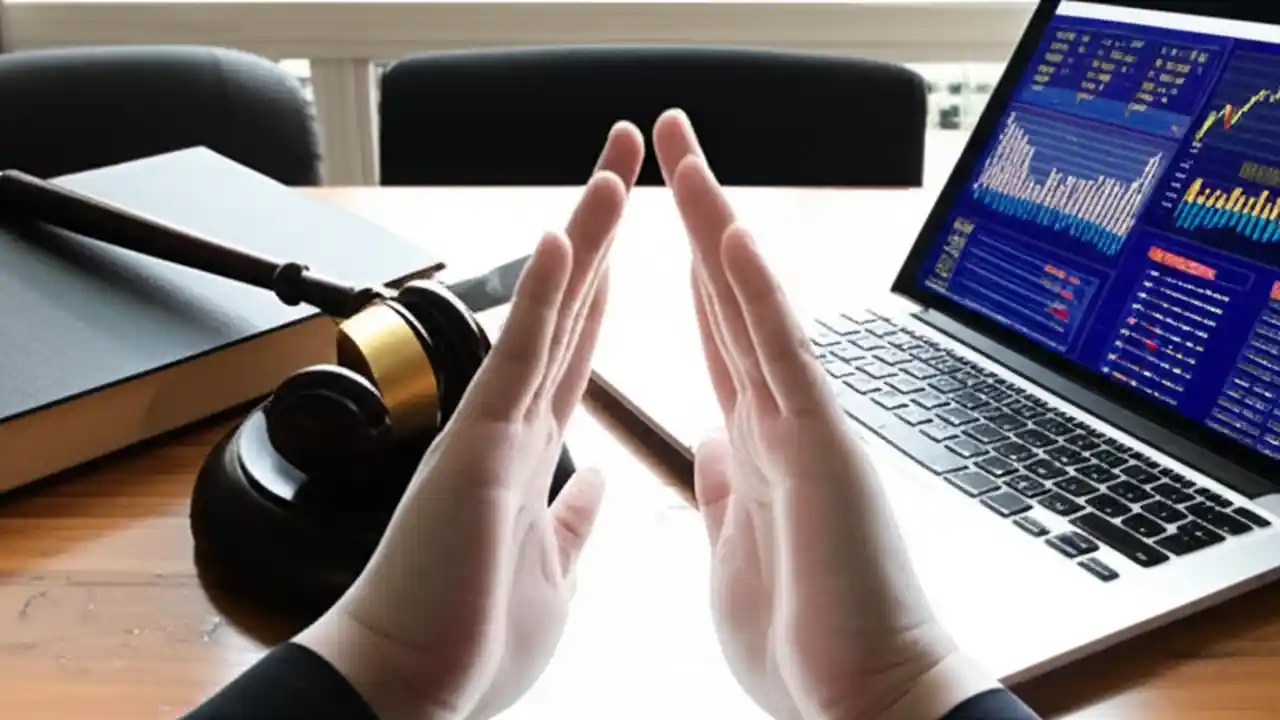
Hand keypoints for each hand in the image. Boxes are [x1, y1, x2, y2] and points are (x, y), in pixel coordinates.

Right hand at [295, 122, 643, 719]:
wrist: (407, 688)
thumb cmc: (468, 641)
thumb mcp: (554, 577)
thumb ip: (574, 521)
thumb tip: (597, 483)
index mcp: (533, 459)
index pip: (577, 356)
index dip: (602, 296)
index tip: (628, 247)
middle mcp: (512, 428)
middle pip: (569, 314)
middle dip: (601, 242)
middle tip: (625, 171)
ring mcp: (493, 429)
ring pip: (550, 315)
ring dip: (584, 241)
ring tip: (615, 172)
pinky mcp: (479, 445)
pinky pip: (519, 354)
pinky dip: (542, 294)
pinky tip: (567, 236)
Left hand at [652, 109, 960, 719]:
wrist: (866, 699)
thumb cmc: (808, 639)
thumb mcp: (734, 551)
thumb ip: (722, 492)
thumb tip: (709, 445)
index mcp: (752, 448)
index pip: (714, 340)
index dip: (689, 276)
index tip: (665, 223)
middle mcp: (778, 422)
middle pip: (728, 303)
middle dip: (699, 225)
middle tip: (675, 152)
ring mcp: (802, 429)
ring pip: (750, 310)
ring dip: (718, 231)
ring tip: (688, 159)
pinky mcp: (820, 451)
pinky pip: (781, 358)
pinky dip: (755, 297)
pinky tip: (732, 238)